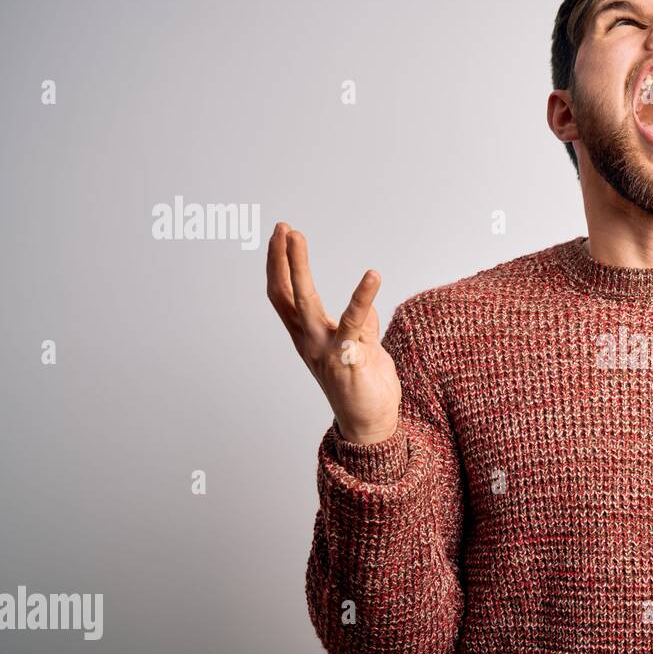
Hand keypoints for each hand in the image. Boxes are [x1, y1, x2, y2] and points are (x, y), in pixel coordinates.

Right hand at [265, 222, 400, 444]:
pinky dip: (363, 296)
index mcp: (308, 338)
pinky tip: (372, 274)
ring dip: (298, 266)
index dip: (279, 267)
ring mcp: (325, 350)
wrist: (372, 425)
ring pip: (305, 301)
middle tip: (281, 228)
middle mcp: (309, 342)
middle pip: (286, 294)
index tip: (280, 237)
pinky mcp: (349, 357)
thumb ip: (361, 328)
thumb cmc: (365, 388)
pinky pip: (356, 320)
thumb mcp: (361, 350)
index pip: (284, 297)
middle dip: (281, 259)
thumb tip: (365, 310)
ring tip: (296, 237)